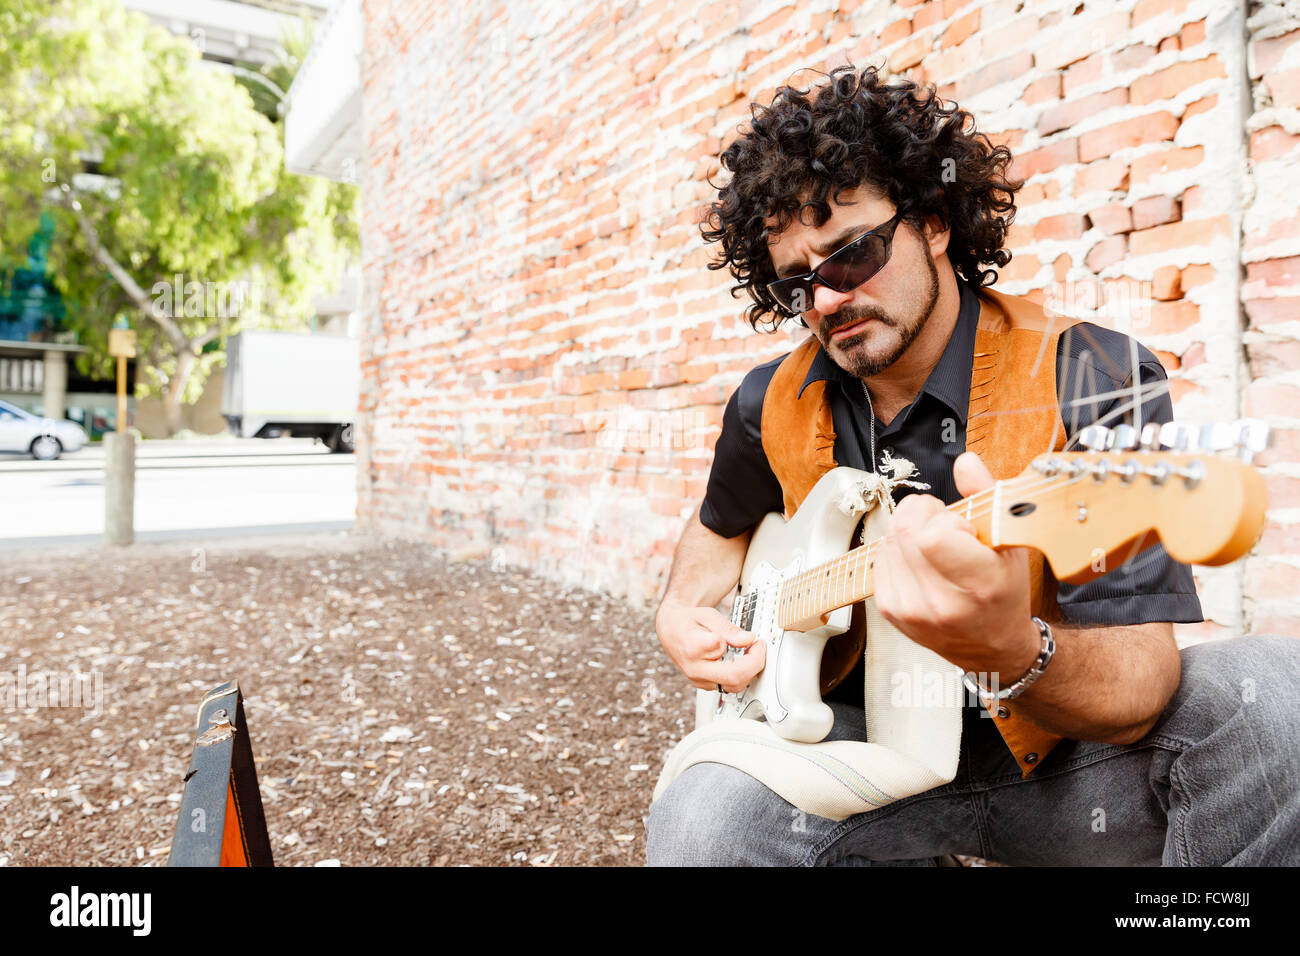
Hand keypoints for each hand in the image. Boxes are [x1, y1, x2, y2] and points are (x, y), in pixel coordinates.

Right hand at [655, 600, 766, 693]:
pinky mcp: (705, 684)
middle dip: (754, 662)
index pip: (721, 648)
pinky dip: (742, 675)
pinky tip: (744, 661)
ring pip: (734, 686)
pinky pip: (730, 686)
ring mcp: (699, 680)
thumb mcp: (708, 615)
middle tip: (759, 647)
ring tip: (752, 653)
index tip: (751, 636)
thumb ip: (727, 628)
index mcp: (692, 647)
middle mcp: (695, 668)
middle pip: (732, 677)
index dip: (742, 641)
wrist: (671, 630)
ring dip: (750, 670)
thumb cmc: (688, 621)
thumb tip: (747, 639)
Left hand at [873, 451, 1039, 677]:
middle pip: (904, 531)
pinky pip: (879, 557)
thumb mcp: (1010, 543)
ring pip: (888, 540)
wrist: (991, 646)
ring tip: (936, 545)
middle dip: (923, 514)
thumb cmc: (1004, 593)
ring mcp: (910, 610)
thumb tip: (965, 462)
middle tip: (944, 524)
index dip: (944, 519)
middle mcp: (940, 603)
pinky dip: (897, 548)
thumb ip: (987, 496)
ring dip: (909, 530)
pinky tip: (920, 559)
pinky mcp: (890, 611)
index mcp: (979, 586)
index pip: (932, 535)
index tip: (963, 526)